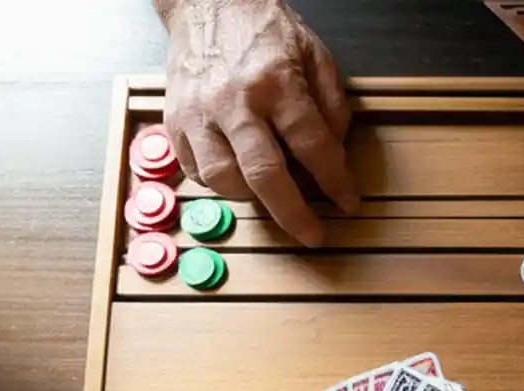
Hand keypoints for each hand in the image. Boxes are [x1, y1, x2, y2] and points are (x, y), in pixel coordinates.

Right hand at [159, 0, 357, 245]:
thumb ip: (332, 105)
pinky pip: (197, 171)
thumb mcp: (316, 55)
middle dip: (294, 214)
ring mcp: (199, 114)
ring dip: (254, 199)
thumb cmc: (265, 30)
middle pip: (265, 175)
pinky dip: (221, 184)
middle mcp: (235, 102)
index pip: (313, 145)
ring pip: (224, 180)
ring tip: (273, 196)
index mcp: (277, 82)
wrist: (207, 3)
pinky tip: (240, 178)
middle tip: (313, 235)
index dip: (335, 182)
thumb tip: (335, 154)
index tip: (348, 203)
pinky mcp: (175, 121)